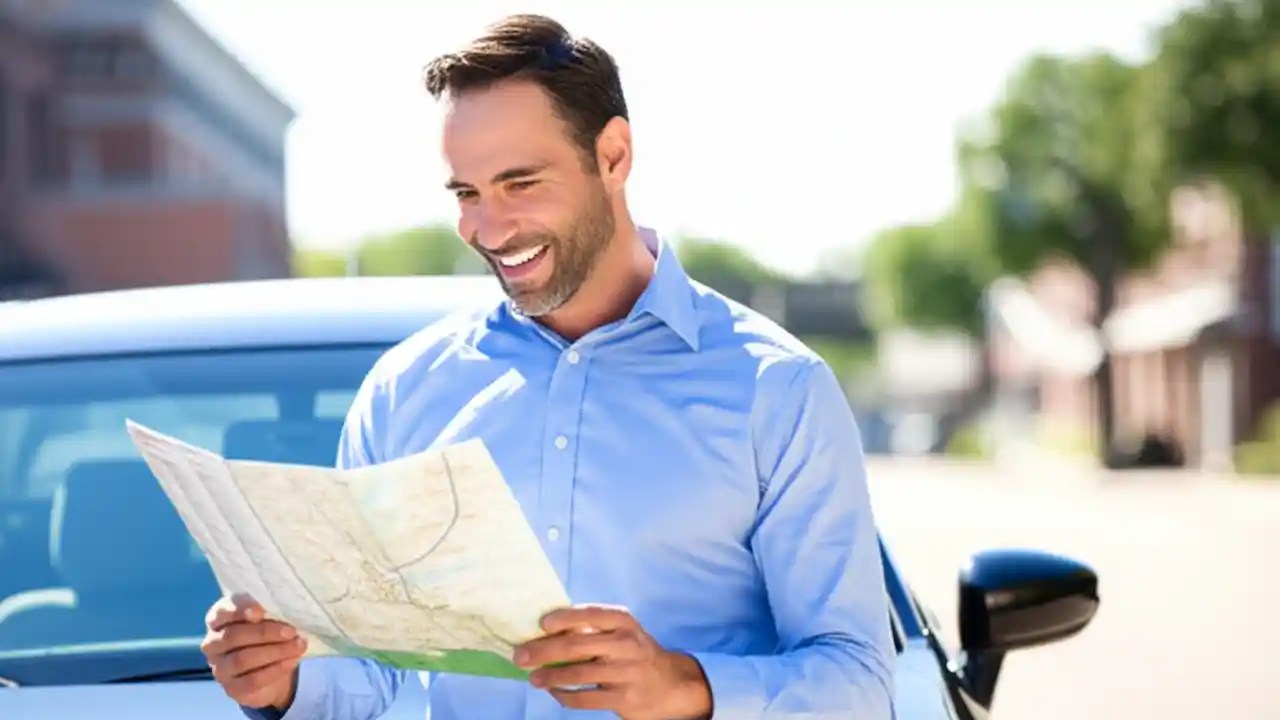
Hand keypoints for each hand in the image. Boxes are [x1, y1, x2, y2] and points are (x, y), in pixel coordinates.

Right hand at [201, 594, 307, 710]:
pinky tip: (292, 661)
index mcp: (217, 621)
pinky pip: (252, 681)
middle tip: (291, 631)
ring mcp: (220, 668)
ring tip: (298, 646)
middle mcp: (213, 644)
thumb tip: (279, 607)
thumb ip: (268, 612)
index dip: (239, 610)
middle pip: (233, 636)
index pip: (221, 613)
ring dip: (275, 651)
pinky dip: (275, 670)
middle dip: (265, 632)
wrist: (272, 669)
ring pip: (242, 659)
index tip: (261, 610)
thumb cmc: (267, 635)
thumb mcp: (268, 618)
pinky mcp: (232, 689)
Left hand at [513, 605, 711, 719]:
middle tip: (520, 656)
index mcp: (624, 621)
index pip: (591, 614)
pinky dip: (564, 696)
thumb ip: (591, 629)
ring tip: (533, 677)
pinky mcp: (624, 699)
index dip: (564, 618)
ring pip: (578, 675)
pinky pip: (585, 699)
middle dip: (543, 651)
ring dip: (549, 677)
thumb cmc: (632, 652)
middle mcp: (627, 644)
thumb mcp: (621, 632)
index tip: (541, 623)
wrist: (670, 684)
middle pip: (577, 646)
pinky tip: (554, 692)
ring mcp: (627, 673)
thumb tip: (542, 632)